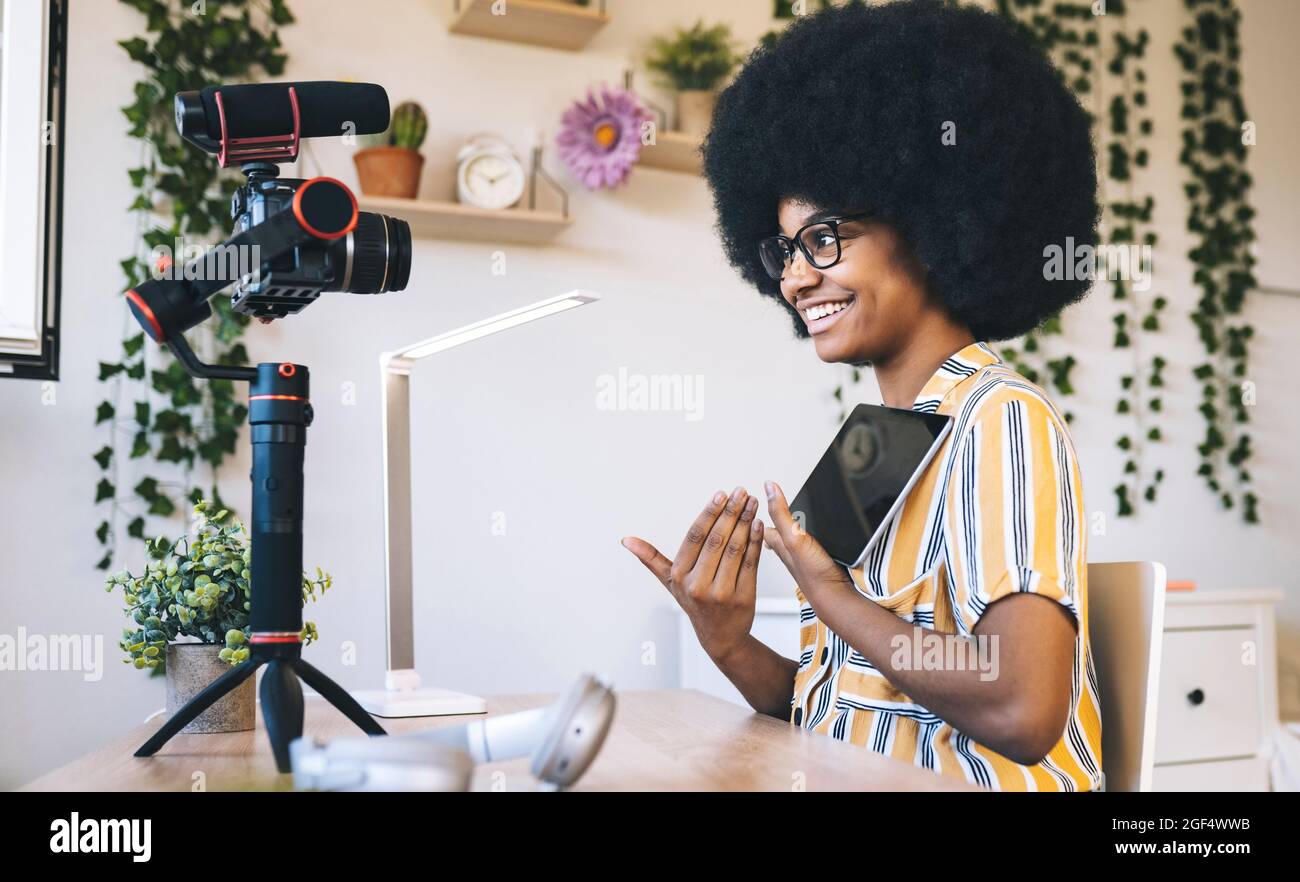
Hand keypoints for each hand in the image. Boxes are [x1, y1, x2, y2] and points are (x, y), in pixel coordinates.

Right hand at [621, 487, 763, 662]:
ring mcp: (721, 593)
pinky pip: (750, 563)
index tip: (721, 494)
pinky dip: (756, 542)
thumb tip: (626, 540)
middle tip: (740, 492)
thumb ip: (650, 558)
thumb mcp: (669, 582)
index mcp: (680, 576)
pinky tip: (759, 524)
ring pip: (735, 549)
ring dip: (746, 522)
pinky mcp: (743, 597)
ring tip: (751, 503)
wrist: (720, 636)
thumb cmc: (694, 603)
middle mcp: (698, 585)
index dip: (709, 513)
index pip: (695, 537)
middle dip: (730, 512)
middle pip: (716, 540)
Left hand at [761, 481, 854, 599]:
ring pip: (787, 537)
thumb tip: (769, 487)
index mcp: (777, 542)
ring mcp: (800, 557)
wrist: (836, 597)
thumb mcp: (794, 537)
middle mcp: (786, 550)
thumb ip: (781, 514)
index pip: (758, 524)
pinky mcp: (815, 562)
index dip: (752, 511)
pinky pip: (803, 544)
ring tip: (782, 512)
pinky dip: (802, 536)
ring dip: (786, 525)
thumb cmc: (813, 574)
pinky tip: (809, 534)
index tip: (747, 498)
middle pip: (771, 530)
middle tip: (759, 502)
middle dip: (765, 517)